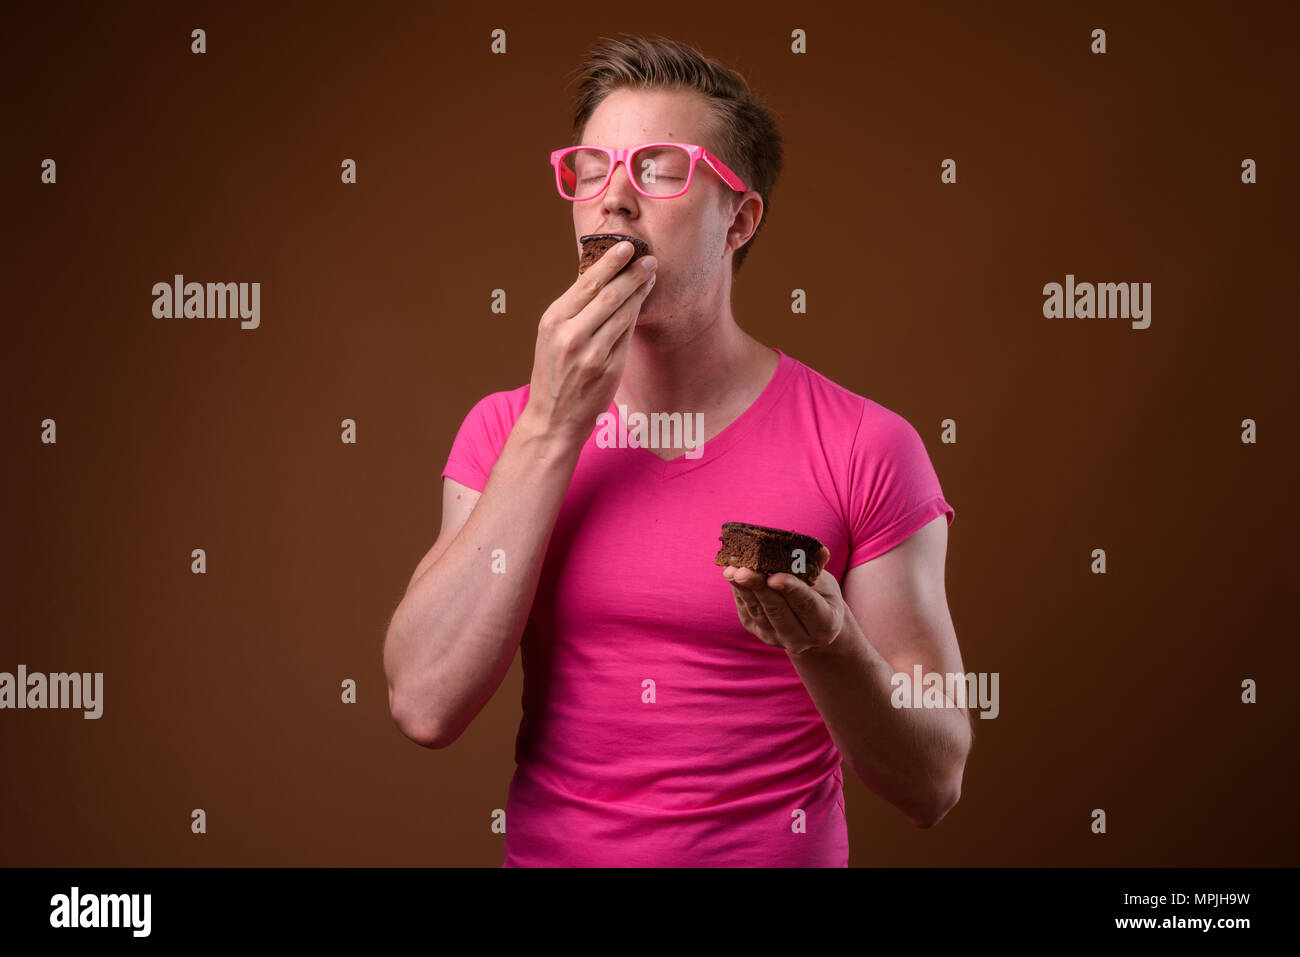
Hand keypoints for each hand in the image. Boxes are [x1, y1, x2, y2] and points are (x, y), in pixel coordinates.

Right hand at [523, 240, 656, 447]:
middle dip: (632, 273)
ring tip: (650, 276)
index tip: (627, 247)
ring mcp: (591, 353)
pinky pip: (626, 336)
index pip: (586, 284)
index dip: (610, 263)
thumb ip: (574, 311)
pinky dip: (636, 316)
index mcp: (553, 320)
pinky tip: (642, 304)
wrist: (552, 419)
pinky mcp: (608, 370)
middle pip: (609, 294)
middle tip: (650, 258)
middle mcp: (570, 334)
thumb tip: (599, 277)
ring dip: (639, 292)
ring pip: (622, 313)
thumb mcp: (552, 337)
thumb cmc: (554, 374)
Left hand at [722, 546, 843, 655]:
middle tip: (743, 571)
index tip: (774, 577)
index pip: (806, 604)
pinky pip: (746, 611)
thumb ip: (817, 569)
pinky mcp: (758, 633)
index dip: (790, 589)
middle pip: (777, 611)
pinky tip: (731, 574)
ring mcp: (777, 639)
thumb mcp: (825, 582)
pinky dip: (738, 591)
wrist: (810, 622)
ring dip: (743, 589)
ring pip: (758, 612)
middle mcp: (801, 639)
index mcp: (825, 625)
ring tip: (731, 569)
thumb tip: (820, 552)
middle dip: (758, 588)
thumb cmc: (820, 596)